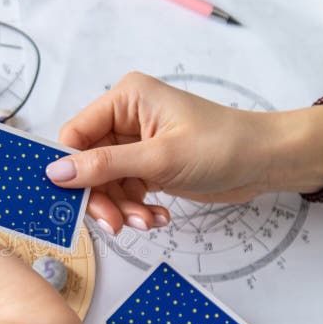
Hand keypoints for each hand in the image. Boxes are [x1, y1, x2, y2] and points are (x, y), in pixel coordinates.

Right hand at [45, 72, 322, 233]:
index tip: (70, 199)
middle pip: (88, 164)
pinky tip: (157, 217)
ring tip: (147, 221)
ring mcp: (136, 144)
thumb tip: (55, 172)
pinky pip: (125, 191)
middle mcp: (126, 118)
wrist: (266, 162)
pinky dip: (135, 208)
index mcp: (125, 99)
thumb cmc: (222, 146)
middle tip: (116, 224)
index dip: (69, 168)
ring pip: (106, 183)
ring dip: (122, 208)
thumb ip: (105, 166)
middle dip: (101, 196)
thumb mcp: (159, 158)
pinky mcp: (148, 166)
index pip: (75, 134)